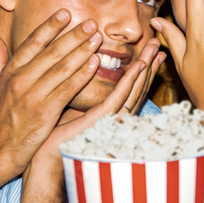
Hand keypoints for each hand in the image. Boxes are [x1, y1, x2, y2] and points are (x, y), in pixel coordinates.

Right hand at [0, 9, 105, 177]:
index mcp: (9, 72)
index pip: (32, 43)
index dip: (49, 27)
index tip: (64, 13)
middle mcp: (20, 80)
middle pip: (51, 52)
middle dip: (73, 35)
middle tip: (91, 23)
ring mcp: (32, 95)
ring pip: (62, 67)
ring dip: (82, 50)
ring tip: (97, 38)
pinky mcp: (45, 111)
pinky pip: (68, 88)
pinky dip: (83, 74)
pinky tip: (95, 64)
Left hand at [27, 38, 165, 179]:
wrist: (44, 159)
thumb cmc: (52, 133)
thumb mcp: (69, 102)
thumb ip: (79, 86)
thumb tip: (81, 63)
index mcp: (106, 112)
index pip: (128, 87)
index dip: (140, 68)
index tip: (149, 50)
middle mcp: (112, 116)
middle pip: (136, 87)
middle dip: (149, 65)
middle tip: (159, 43)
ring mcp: (109, 120)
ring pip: (133, 90)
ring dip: (145, 69)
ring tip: (156, 50)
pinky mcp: (101, 122)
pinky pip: (119, 98)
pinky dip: (130, 81)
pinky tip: (138, 67)